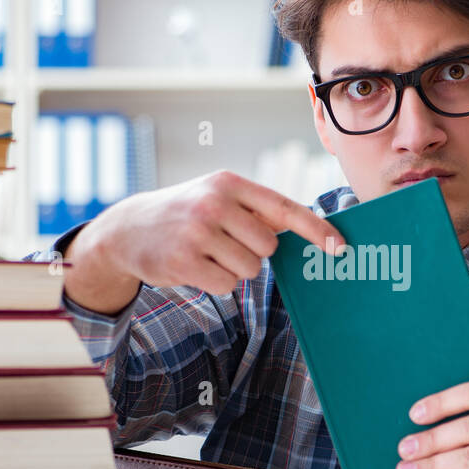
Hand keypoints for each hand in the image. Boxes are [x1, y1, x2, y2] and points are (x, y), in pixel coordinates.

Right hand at [65, 169, 345, 313]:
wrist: (128, 229)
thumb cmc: (186, 212)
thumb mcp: (218, 196)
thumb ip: (258, 210)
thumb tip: (312, 228)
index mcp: (229, 183)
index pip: (285, 208)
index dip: (316, 229)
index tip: (339, 247)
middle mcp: (214, 203)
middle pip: (268, 247)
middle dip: (253, 252)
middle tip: (225, 243)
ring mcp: (197, 232)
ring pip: (249, 269)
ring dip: (233, 269)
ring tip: (207, 253)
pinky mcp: (184, 261)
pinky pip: (226, 285)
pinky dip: (217, 283)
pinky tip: (195, 267)